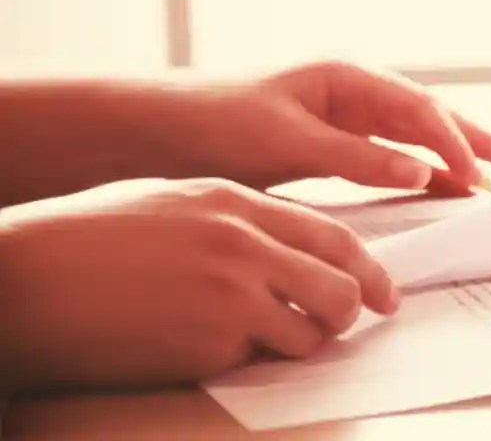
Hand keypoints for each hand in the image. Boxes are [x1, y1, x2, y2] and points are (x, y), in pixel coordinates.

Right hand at [0, 178, 398, 389]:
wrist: (31, 279)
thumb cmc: (91, 238)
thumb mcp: (177, 202)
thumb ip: (241, 218)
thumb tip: (290, 249)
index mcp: (239, 204)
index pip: (335, 236)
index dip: (369, 269)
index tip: (384, 292)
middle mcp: (245, 248)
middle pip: (340, 288)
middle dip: (349, 312)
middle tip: (339, 324)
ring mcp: (230, 300)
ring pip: (309, 333)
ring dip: (301, 342)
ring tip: (266, 338)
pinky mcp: (208, 348)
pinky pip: (254, 361)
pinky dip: (245, 360)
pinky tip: (204, 345)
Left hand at [176, 61, 490, 194]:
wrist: (160, 129)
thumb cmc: (217, 124)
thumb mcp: (287, 142)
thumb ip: (357, 156)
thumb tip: (422, 173)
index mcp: (346, 78)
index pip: (419, 110)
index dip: (454, 145)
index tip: (478, 181)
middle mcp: (352, 91)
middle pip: (429, 114)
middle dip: (475, 138)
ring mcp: (343, 114)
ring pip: (414, 134)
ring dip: (454, 155)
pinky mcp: (330, 141)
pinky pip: (390, 153)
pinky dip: (421, 168)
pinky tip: (438, 184)